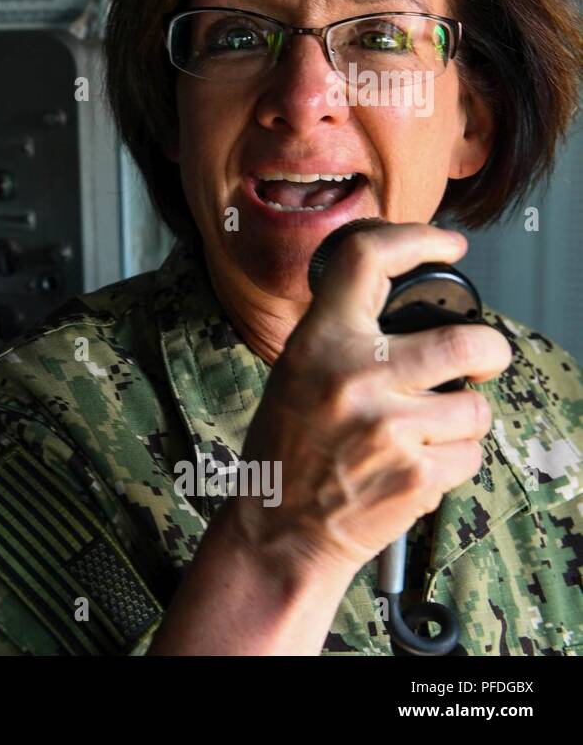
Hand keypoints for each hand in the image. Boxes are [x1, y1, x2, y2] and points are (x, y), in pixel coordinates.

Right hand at [229, 222, 511, 579]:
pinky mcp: (416, 476)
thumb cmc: (287, 450)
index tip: (448, 245)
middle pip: (467, 341)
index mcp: (320, 342)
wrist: (278, 529)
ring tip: (424, 433)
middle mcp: (355, 377)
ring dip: (462, 420)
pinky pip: (470, 455)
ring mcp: (389, 428)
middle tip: (481, 361)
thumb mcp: (295, 372)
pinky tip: (414, 467)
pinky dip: (453, 462)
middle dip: (490, 353)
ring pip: (476, 407)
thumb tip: (411, 313)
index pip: (367, 259)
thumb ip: (345, 337)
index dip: (418, 239)